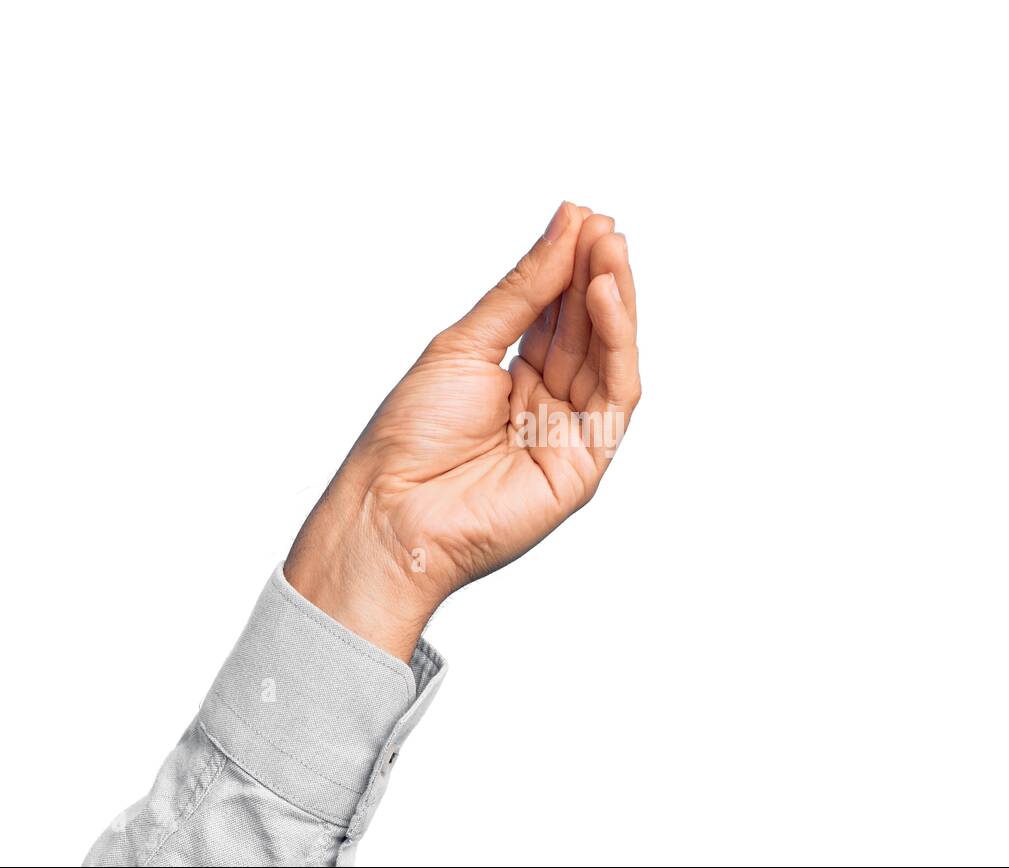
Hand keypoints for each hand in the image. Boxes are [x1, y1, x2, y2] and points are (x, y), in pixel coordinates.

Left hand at [284, 202, 640, 660]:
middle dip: (594, 276)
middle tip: (602, 225)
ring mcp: (568, 435)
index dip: (567, 268)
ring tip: (609, 247)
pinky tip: (604, 296)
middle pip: (584, 333)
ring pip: (606, 358)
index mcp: (510, 381)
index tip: (579, 218)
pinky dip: (616, 344)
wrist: (392, 509)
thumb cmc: (410, 436)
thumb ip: (521, 293)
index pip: (554, 316)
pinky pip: (614, 395)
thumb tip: (561, 229)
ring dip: (612, 300)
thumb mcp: (465, 345)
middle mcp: (544, 406)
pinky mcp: (585, 463)